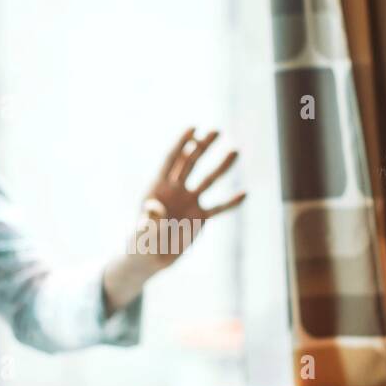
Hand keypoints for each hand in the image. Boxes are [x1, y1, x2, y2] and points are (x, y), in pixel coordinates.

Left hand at [129, 126, 246, 271]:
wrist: (152, 256)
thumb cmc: (141, 241)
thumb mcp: (142, 230)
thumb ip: (149, 219)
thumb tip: (154, 208)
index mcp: (158, 186)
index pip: (171, 160)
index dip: (181, 144)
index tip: (193, 128)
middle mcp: (176, 189)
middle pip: (191, 163)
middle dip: (203, 146)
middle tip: (217, 131)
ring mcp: (190, 201)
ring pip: (208, 180)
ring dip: (221, 166)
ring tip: (235, 152)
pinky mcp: (200, 216)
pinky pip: (218, 208)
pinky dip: (230, 202)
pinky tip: (244, 194)